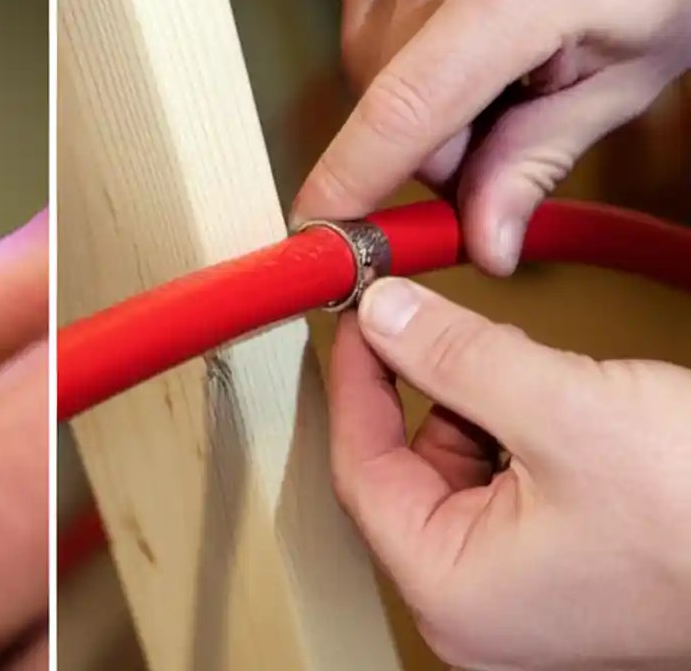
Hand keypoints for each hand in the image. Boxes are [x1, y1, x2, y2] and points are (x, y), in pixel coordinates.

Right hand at [294, 0, 690, 274]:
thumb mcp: (625, 71)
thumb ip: (540, 158)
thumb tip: (483, 244)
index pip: (402, 111)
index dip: (351, 181)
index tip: (321, 231)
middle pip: (388, 102)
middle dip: (435, 138)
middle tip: (503, 115)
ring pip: (367, 64)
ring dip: (414, 82)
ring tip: (490, 48)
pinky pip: (361, 15)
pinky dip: (401, 36)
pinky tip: (452, 17)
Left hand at [329, 277, 690, 668]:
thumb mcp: (564, 411)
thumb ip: (458, 357)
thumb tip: (386, 316)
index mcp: (451, 588)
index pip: (361, 468)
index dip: (357, 381)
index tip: (361, 320)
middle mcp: (474, 604)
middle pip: (408, 469)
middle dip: (431, 388)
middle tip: (441, 324)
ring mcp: (519, 593)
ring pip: (460, 471)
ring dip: (481, 405)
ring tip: (528, 369)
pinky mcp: (560, 571)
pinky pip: (509, 487)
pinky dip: (519, 433)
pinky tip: (557, 402)